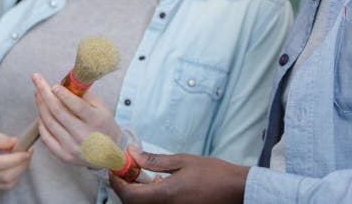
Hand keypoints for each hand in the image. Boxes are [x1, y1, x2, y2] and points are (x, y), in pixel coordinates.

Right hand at [0, 121, 31, 189]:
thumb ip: (1, 139)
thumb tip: (17, 143)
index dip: (15, 159)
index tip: (27, 151)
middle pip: (4, 177)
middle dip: (21, 165)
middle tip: (29, 151)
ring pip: (6, 184)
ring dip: (20, 171)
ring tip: (24, 157)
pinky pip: (4, 185)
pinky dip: (15, 176)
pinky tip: (17, 164)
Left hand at [32, 72, 121, 166]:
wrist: (108, 153)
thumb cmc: (103, 126)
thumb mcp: (101, 108)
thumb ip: (84, 96)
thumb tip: (65, 84)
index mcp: (95, 121)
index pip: (77, 106)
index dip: (64, 95)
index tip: (53, 85)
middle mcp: (83, 135)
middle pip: (58, 111)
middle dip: (44, 92)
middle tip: (37, 79)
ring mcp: (72, 147)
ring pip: (49, 122)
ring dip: (41, 105)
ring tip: (37, 92)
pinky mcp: (64, 155)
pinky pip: (46, 137)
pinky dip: (41, 123)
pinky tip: (41, 112)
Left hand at [109, 147, 248, 203]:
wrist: (236, 190)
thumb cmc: (213, 174)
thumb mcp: (182, 161)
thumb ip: (154, 160)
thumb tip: (131, 153)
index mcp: (165, 195)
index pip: (129, 195)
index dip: (117, 182)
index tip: (115, 168)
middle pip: (132, 203)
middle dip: (124, 186)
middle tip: (126, 168)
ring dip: (135, 191)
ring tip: (139, 172)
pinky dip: (148, 196)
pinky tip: (157, 182)